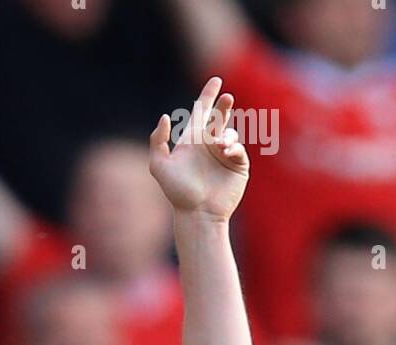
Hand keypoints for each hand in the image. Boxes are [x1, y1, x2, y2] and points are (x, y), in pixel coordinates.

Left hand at [149, 77, 248, 220]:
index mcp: (193, 140)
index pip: (201, 112)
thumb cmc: (176, 192)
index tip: (215, 80)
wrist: (197, 213)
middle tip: (226, 98)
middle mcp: (209, 145)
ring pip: (230, 133)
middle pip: (219, 117)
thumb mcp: (158, 166)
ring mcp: (224, 154)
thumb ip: (157, 141)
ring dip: (225, 134)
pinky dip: (233, 148)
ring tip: (218, 145)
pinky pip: (239, 149)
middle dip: (223, 106)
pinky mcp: (238, 165)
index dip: (208, 95)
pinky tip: (225, 153)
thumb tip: (165, 117)